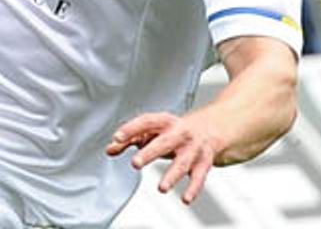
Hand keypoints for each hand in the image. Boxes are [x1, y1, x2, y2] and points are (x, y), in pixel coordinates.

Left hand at [106, 110, 227, 204]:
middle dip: (150, 153)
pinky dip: (193, 188)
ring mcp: (193, 148)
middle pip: (164, 142)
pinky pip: (199, 177)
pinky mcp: (203, 162)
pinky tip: (185, 198)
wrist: (210, 127)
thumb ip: (131, 139)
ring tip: (162, 188)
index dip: (131, 128)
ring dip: (172, 176)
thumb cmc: (176, 130)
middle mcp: (180, 133)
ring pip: (182, 163)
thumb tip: (110, 149)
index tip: (117, 138)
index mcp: (165, 122)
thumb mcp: (154, 130)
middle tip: (135, 163)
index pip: (146, 122)